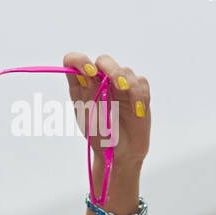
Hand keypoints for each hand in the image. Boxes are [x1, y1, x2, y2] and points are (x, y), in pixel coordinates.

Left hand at [62, 52, 149, 168]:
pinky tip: (138, 112)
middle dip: (113, 70)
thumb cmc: (100, 137)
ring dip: (131, 89)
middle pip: (104, 60)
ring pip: (126, 71)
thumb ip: (86, 95)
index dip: (80, 61)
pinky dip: (141, 96)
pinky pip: (141, 83)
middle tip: (120, 86)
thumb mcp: (88, 118)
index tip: (89, 73)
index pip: (73, 61)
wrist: (120, 153)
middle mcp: (99, 81)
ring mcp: (118, 84)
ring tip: (132, 110)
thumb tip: (85, 75)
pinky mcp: (137, 91)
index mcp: (81, 85)